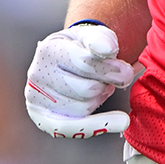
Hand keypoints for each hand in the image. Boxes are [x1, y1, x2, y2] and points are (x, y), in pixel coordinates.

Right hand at [24, 22, 136, 137]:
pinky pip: (74, 128)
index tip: (126, 71)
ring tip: (97, 86)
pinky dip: (98, 125)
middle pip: (86, 89)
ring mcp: (38, 99)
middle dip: (106, 84)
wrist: (62, 60)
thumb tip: (107, 50)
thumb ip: (102, 39)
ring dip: (98, 98)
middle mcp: (37, 75)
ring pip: (84, 108)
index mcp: (48, 50)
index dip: (111, 69)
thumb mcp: (91, 34)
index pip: (85, 63)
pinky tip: (120, 122)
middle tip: (110, 78)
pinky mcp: (44, 119)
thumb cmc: (80, 48)